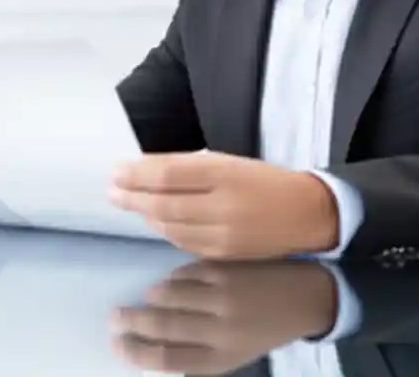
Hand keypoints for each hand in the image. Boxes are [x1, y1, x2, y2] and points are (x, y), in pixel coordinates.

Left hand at [109, 152, 338, 259]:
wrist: (306, 215)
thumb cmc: (264, 181)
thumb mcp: (229, 162)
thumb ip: (189, 167)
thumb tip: (144, 171)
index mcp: (225, 174)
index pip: (168, 174)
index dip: (136, 174)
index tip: (116, 171)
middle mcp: (222, 206)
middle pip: (163, 203)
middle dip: (132, 197)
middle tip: (112, 191)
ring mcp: (222, 235)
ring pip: (169, 226)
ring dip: (146, 215)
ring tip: (130, 204)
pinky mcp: (223, 256)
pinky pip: (183, 243)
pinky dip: (165, 231)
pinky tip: (156, 221)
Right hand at [112, 260, 338, 374]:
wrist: (307, 298)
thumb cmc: (264, 330)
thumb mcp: (235, 353)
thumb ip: (198, 353)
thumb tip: (152, 348)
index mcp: (221, 357)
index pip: (166, 359)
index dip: (136, 353)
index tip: (118, 344)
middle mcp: (221, 329)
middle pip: (162, 326)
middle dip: (132, 322)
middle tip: (115, 317)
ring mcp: (224, 296)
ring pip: (170, 295)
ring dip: (152, 297)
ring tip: (145, 298)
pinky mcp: (228, 270)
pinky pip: (187, 272)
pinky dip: (174, 277)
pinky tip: (171, 281)